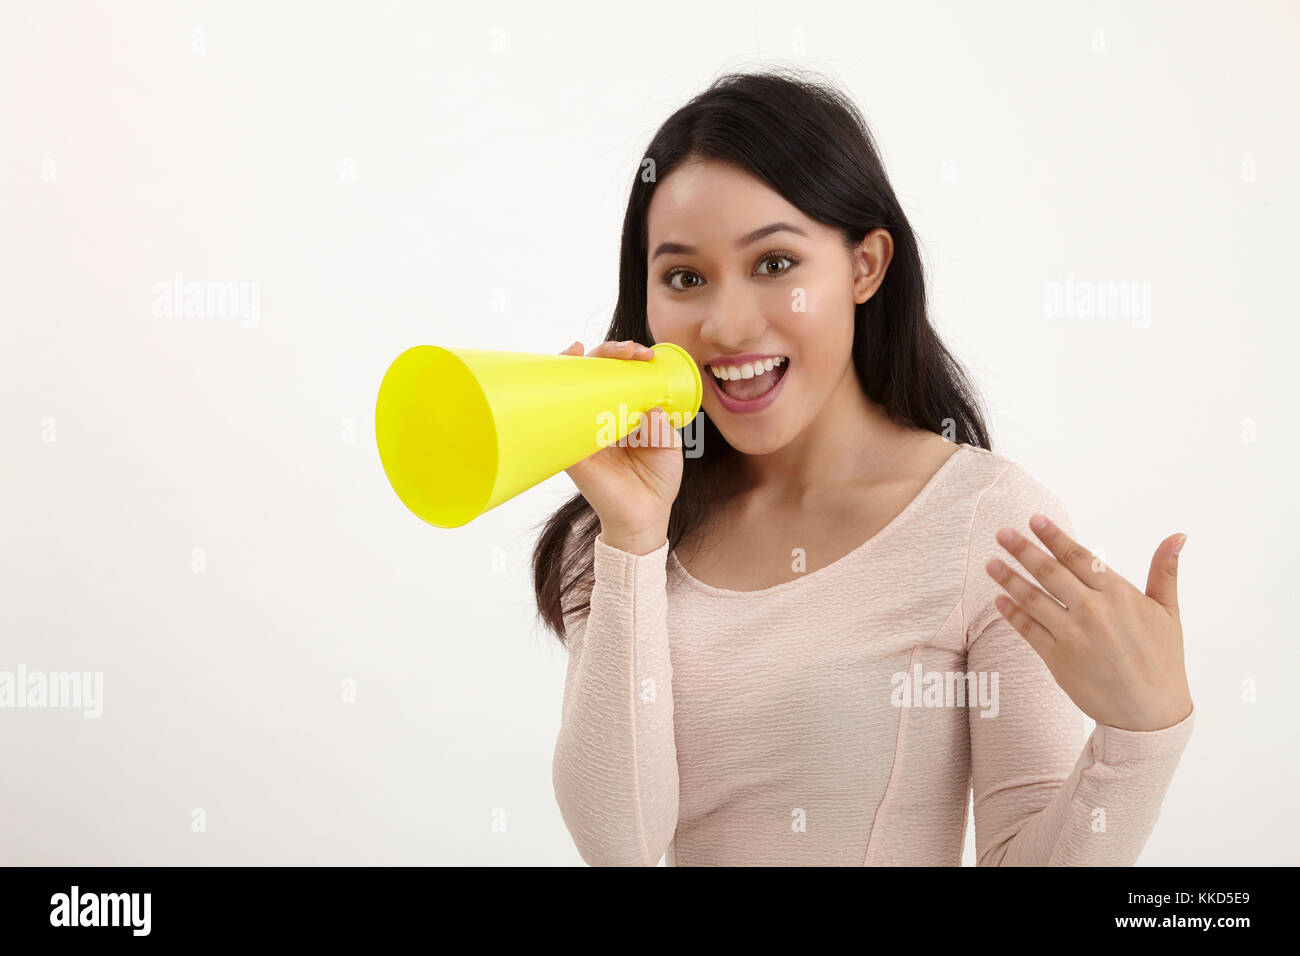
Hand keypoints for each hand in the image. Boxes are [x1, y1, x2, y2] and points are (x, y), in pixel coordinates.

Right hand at [557, 339, 683, 553]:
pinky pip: (558, 422)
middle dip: (607, 353)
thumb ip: (661, 423)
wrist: (645, 519)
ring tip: (591, 352)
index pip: (615, 377)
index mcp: (619, 414)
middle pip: (591, 375)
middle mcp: (597, 418)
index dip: (625, 358)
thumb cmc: (656, 482)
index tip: (646, 354)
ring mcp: (582, 433)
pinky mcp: (572, 451)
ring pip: (570, 389)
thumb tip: (651, 407)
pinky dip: (556, 397)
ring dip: (579, 364)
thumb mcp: (669, 445)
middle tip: (630, 352)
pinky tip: (560, 375)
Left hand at [984, 516, 1192, 731]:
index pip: (1079, 557)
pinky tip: (998, 598)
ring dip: (1008, 578)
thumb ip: (1165, 571)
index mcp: (1119, 594)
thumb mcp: (1168, 613)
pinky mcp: (1058, 659)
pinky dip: (1011, 612)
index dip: (1054, 536)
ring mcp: (1073, 635)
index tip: (1034, 519)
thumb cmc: (1162, 660)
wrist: (1151, 715)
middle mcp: (1093, 610)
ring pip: (1032, 598)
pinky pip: (1028, 630)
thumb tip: (1177, 535)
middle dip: (1023, 549)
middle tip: (1002, 533)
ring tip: (990, 562)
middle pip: (1049, 572)